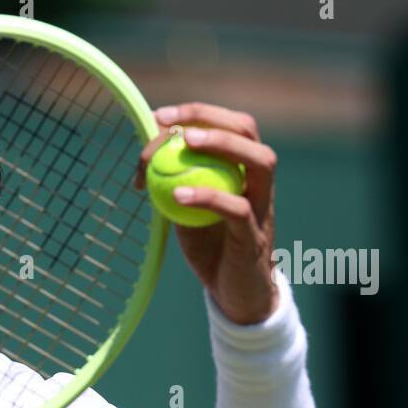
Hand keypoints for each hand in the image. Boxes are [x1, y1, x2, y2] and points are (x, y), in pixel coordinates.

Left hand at [136, 102, 278, 324]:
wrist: (234, 294)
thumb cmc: (209, 247)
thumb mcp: (184, 210)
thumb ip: (173, 183)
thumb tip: (144, 155)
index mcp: (244, 170)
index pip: (231, 126)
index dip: (199, 113)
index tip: (160, 115)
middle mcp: (259, 182)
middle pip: (248, 132)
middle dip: (210, 118)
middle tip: (170, 123)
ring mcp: (263, 208)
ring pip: (260, 162)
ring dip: (222, 145)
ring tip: (184, 143)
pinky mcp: (254, 237)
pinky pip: (237, 209)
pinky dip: (207, 197)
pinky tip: (177, 195)